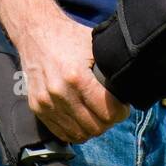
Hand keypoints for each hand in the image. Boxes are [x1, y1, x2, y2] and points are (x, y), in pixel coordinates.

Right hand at [17, 13, 128, 143]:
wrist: (34, 30)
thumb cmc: (68, 37)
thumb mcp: (94, 46)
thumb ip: (110, 68)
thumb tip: (131, 85)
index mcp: (76, 76)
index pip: (107, 113)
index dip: (120, 113)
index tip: (122, 107)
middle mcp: (59, 92)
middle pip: (95, 128)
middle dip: (108, 122)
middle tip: (111, 112)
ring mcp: (46, 102)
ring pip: (80, 135)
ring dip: (92, 128)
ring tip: (97, 116)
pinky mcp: (37, 107)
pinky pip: (63, 133)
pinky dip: (76, 131)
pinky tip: (82, 120)